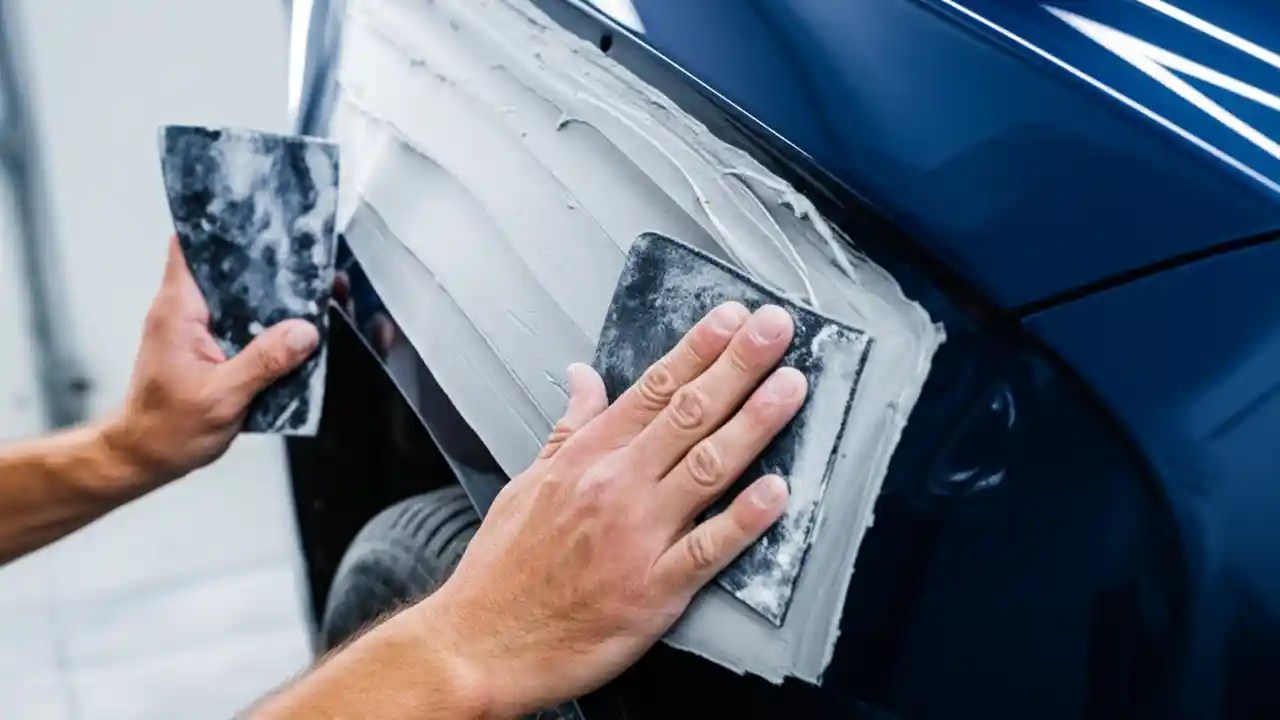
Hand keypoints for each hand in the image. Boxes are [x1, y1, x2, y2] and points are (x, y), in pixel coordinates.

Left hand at [102, 237, 319, 486]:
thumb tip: (303, 332)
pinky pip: (244, 322)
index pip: (190, 246)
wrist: (146, 457)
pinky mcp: (211, 347)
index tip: (257, 214)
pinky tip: (296, 328)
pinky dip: (268, 323)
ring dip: (272, 296)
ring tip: (313, 290)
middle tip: (307, 258)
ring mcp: (197, 329)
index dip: (221, 224)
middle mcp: (185, 312)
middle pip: (226, 267)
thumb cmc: (167, 429)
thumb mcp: (222, 397)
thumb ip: (263, 362)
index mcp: (178, 311)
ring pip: (240, 296)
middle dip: (265, 262)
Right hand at [419, 302, 805, 716]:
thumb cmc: (503, 569)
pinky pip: (708, 549)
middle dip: (738, 365)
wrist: (481, 643)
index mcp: (586, 458)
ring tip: (790, 386)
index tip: (733, 319)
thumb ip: (567, 428)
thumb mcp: (526, 482)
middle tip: (776, 329)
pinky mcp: (654, 590)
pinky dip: (744, 519)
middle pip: (688, 413)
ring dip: (753, 422)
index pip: (653, 388)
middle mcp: (615, 486)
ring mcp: (637, 536)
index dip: (698, 349)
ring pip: (707, 466)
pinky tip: (777, 492)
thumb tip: (583, 377)